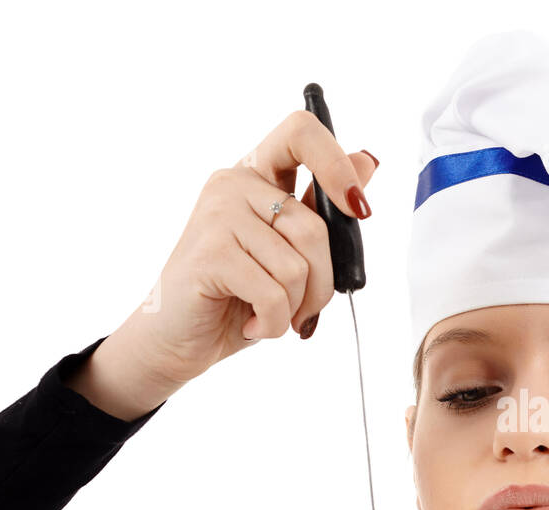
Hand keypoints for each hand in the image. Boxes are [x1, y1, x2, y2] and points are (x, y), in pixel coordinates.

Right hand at [123, 109, 377, 385]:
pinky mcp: (210, 253)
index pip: (300, 132)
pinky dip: (274, 323)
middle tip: (303, 308)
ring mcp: (218, 214)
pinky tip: (253, 324)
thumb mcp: (289, 250)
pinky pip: (273, 294)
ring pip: (297, 266)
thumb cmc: (237, 295)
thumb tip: (367, 160)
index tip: (357, 208)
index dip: (337, 164)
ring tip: (268, 315)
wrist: (181, 338)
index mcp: (256, 175)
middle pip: (314, 226)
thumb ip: (321, 208)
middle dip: (322, 283)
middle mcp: (234, 184)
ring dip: (295, 307)